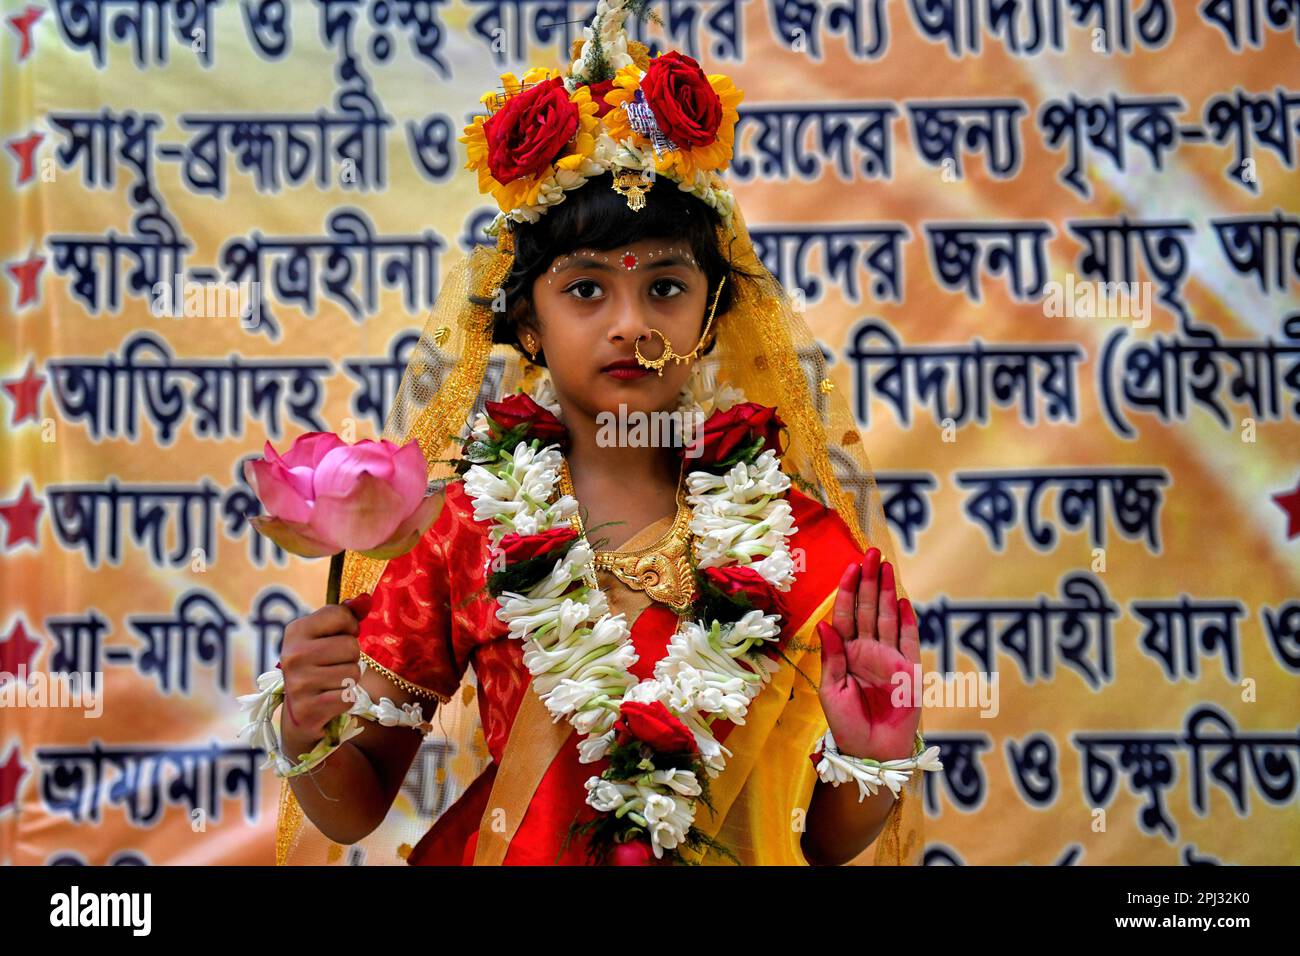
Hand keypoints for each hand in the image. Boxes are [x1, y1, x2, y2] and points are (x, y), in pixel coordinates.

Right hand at [278, 594, 371, 754]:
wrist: (299, 715)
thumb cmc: (318, 666)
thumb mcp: (326, 637)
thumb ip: (346, 615)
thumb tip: (366, 599)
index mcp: (295, 630)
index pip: (341, 615)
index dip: (350, 627)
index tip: (338, 638)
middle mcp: (292, 655)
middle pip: (351, 646)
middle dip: (351, 658)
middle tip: (334, 666)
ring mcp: (298, 683)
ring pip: (353, 673)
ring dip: (349, 680)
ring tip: (331, 683)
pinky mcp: (307, 709)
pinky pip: (348, 696)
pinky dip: (345, 699)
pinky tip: (329, 700)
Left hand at [815, 548, 920, 762]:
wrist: (871, 753)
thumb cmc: (846, 724)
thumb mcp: (831, 690)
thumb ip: (832, 657)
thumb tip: (826, 623)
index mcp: (845, 653)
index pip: (845, 614)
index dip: (847, 591)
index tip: (850, 566)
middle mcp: (867, 650)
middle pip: (867, 609)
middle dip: (869, 581)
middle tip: (872, 553)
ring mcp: (889, 658)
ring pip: (888, 618)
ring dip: (887, 593)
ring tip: (886, 567)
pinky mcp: (909, 671)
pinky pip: (909, 641)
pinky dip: (907, 622)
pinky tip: (904, 602)